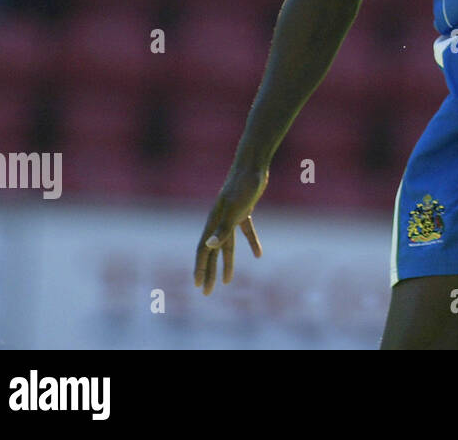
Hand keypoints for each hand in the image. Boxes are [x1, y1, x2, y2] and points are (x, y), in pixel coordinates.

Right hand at [194, 165, 267, 294]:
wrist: (253, 164)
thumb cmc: (243, 185)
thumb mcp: (236, 209)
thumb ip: (222, 229)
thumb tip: (209, 247)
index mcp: (213, 222)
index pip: (203, 250)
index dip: (200, 268)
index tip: (198, 285)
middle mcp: (219, 220)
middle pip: (212, 251)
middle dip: (209, 272)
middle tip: (207, 292)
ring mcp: (231, 216)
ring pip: (227, 245)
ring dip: (227, 263)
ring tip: (228, 282)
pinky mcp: (244, 211)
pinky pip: (246, 231)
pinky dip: (251, 242)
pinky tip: (259, 255)